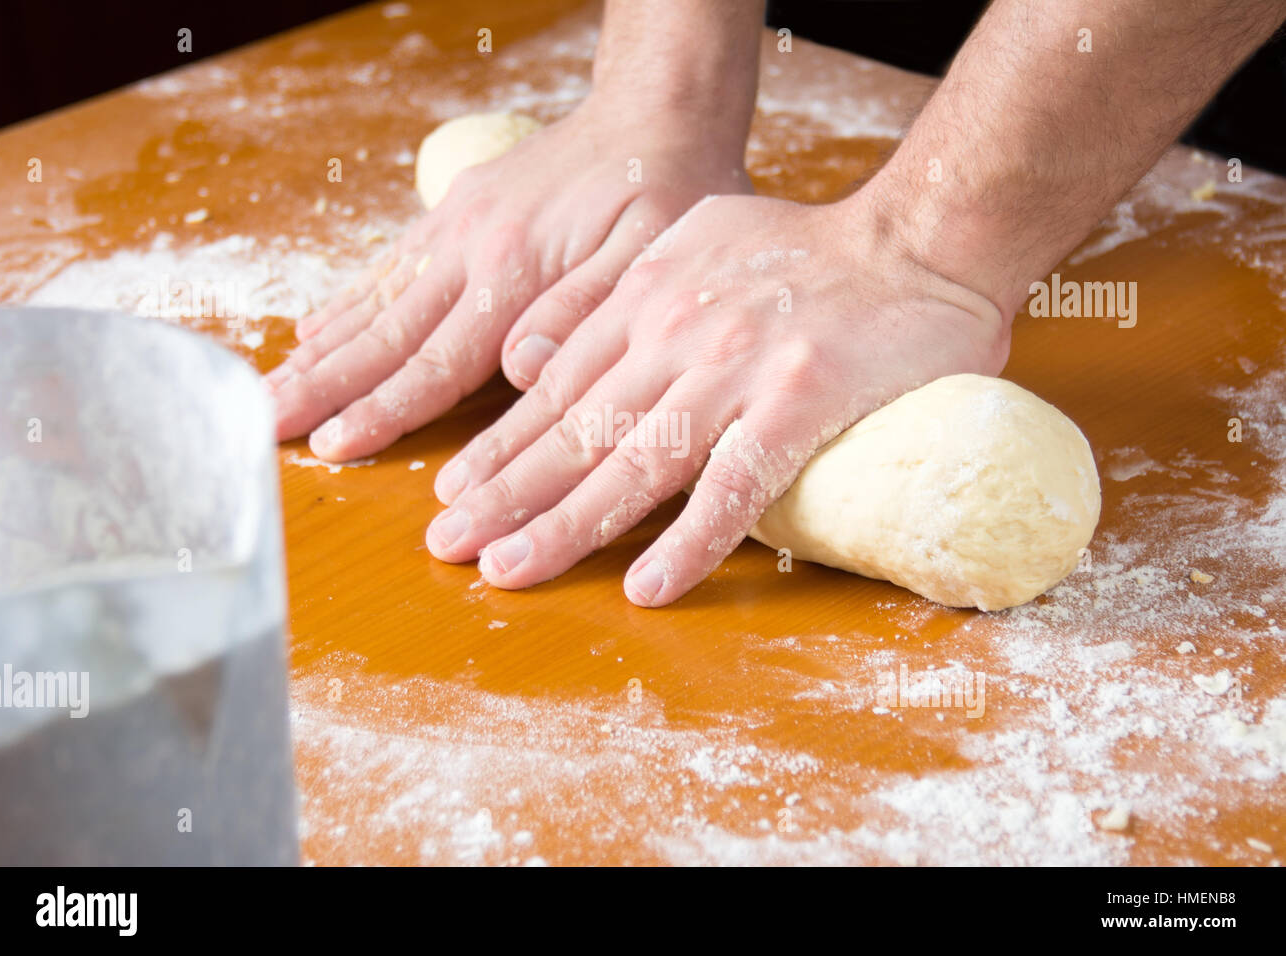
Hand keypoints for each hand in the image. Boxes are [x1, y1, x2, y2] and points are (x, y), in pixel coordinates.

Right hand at [265, 94, 750, 459]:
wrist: (654, 111)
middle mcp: (470, 248)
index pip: (438, 360)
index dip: (383, 409)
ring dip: (322, 350)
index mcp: (516, 271)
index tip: (331, 447)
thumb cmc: (664, 190)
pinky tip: (316, 328)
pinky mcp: (457, 212)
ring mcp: (456, 227)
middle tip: (264, 423)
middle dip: (322, 386)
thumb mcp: (651, 255)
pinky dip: (348, 301)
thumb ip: (582, 313)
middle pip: (385, 335)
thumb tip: (520, 368)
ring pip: (376, 300)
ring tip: (272, 387)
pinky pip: (390, 264)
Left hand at [424, 188, 1011, 605]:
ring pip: (637, 462)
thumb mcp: (691, 239)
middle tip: (447, 545)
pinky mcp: (800, 400)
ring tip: (509, 571)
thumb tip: (533, 351)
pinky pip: (736, 485)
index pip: (557, 385)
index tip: (454, 489)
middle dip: (504, 493)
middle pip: (578, 430)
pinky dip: (691, 541)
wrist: (920, 238)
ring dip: (566, 524)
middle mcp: (678, 332)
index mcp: (648, 296)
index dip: (501, 442)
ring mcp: (737, 367)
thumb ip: (617, 297)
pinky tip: (648, 588)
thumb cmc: (810, 249)